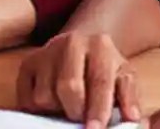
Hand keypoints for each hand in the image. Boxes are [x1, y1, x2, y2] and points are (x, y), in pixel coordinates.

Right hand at [17, 32, 141, 128]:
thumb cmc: (105, 70)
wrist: (82, 49)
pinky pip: (27, 99)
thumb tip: (132, 118)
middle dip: (75, 110)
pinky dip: (39, 110)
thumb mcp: (123, 78)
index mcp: (100, 44)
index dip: (98, 109)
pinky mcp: (27, 63)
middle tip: (80, 118)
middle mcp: (71, 42)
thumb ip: (129, 98)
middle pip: (68, 87)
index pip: (99, 81)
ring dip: (56, 111)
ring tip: (68, 106)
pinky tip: (52, 103)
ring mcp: (47, 52)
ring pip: (45, 96)